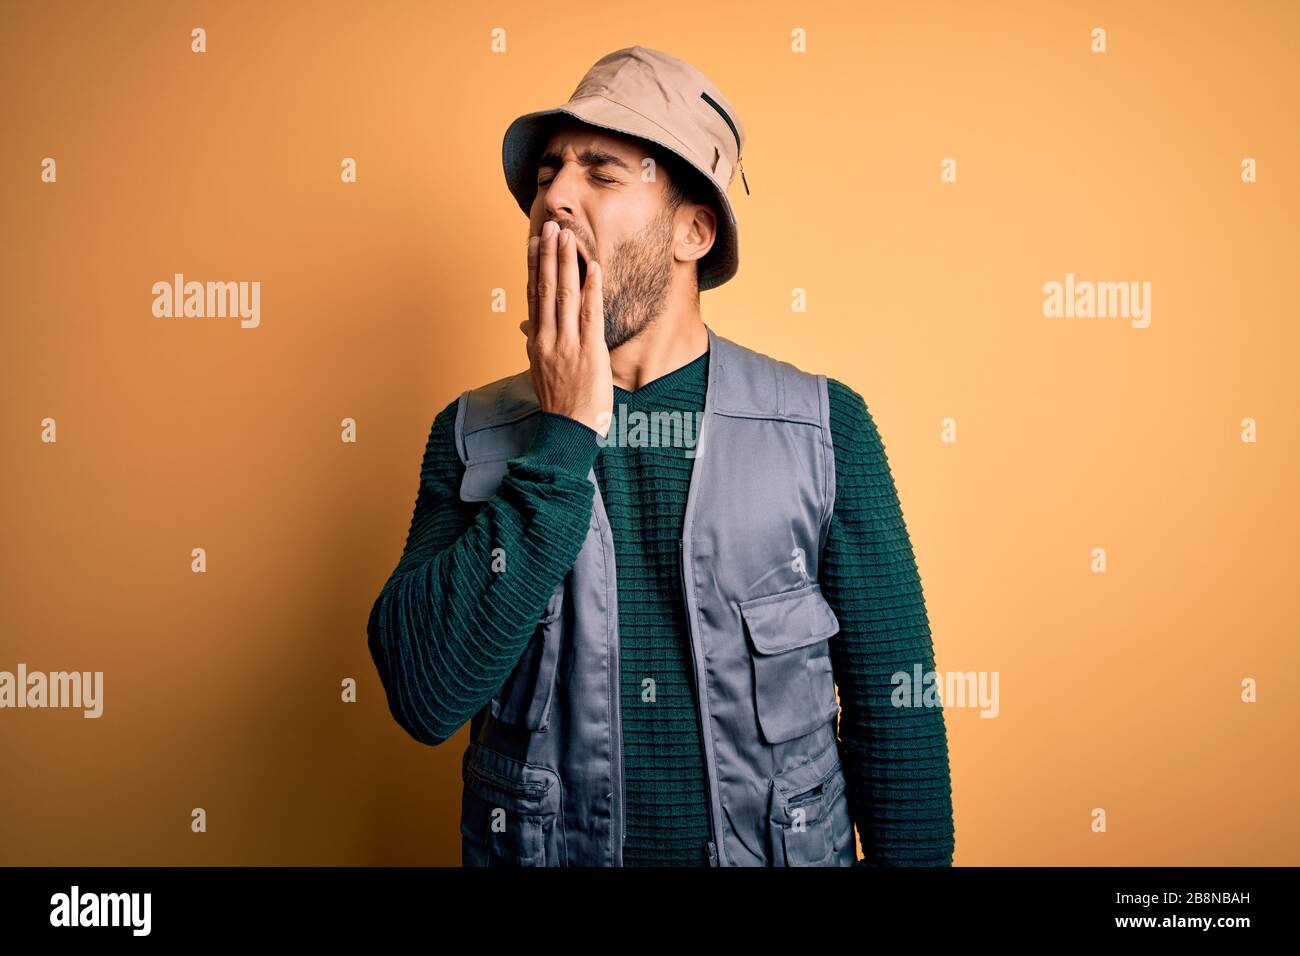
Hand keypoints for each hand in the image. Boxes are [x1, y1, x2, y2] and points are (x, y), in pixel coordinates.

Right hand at [520, 220, 612, 437]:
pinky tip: (594, 268)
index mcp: (536, 341)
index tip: (534, 242)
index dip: (534, 266)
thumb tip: (529, 327)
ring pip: (565, 295)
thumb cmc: (559, 403)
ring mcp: (567, 344)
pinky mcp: (588, 352)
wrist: (567, 431)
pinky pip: (590, 315)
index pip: (533, 295)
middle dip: (548, 255)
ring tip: (568, 236)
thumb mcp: (540, 371)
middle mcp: (547, 338)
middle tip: (551, 227)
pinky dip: (592, 290)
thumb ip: (537, 345)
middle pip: (546, 288)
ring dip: (567, 263)